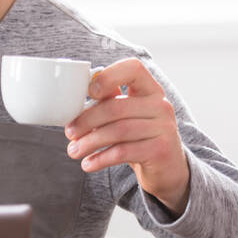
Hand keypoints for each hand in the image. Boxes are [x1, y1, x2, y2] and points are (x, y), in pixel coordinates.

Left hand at [64, 58, 190, 216]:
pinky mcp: (160, 150)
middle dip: (86, 121)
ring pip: (118, 131)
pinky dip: (100, 159)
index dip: (109, 76)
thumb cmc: (139, 138)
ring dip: (89, 143)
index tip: (89, 92)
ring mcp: (164, 127)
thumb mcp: (127, 116)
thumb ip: (109, 101)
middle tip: (69, 133)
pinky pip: (123, 152)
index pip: (134, 69)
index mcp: (150, 90)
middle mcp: (161, 105)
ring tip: (73, 151)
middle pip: (116, 107)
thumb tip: (76, 94)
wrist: (168, 169)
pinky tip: (88, 164)